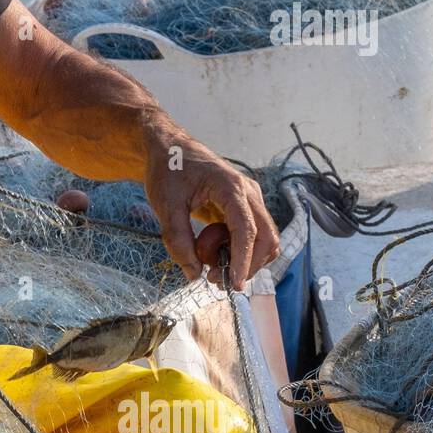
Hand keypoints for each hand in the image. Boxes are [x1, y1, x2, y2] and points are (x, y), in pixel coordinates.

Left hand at [143, 132, 278, 289]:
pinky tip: (213, 248)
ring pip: (264, 240)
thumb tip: (194, 274)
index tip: (233, 283)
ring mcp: (250, 199)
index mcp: (230, 186)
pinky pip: (253, 235)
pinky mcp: (245, 207)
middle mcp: (249, 192)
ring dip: (245, 259)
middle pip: (266, 238)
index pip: (247, 229)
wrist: (169, 149)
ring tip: (210, 261)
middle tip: (216, 279)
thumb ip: (178, 241)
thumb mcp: (165, 206)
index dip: (242, 260)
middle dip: (247, 265)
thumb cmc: (168, 171)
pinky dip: (239, 249)